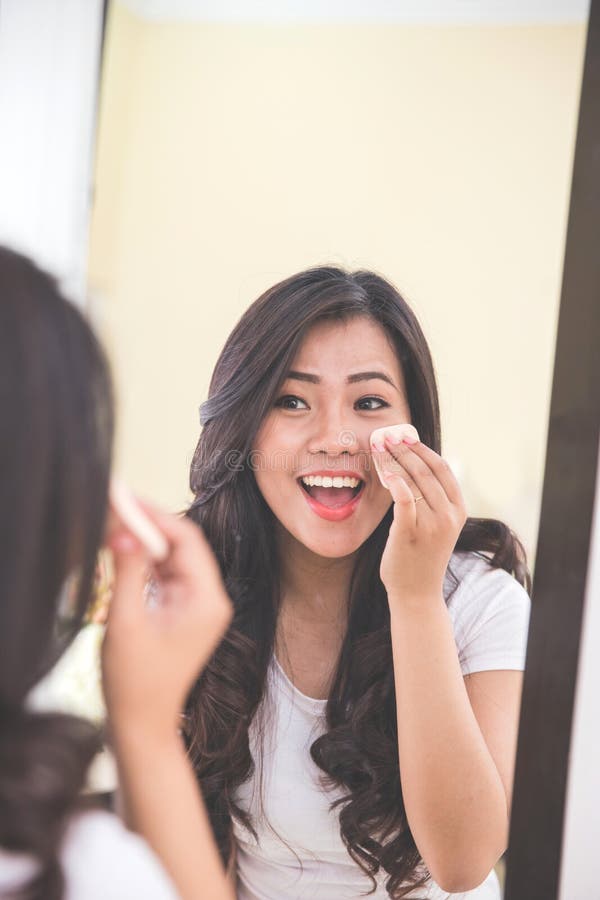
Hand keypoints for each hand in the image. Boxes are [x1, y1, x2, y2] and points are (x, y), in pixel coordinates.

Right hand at [101, 503, 232, 740]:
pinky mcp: (182, 610)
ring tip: (114, 524)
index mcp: (207, 600)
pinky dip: (144, 560)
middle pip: (182, 544)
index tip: (125, 500)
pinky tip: (122, 550)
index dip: (156, 516)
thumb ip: (128, 572)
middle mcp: (209, 598)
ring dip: (145, 541)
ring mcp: (197, 605)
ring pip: (172, 556)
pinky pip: (165, 573)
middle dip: (149, 525)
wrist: (143, 724)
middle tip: (115, 506)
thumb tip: (125, 529)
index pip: (187, 540)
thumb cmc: (135, 682)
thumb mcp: (126, 622)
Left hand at [371, 427, 466, 602]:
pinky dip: (395, 482)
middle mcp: (449, 515)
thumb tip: (411, 466)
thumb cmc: (421, 557)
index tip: (404, 436)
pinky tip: (384, 472)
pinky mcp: (410, 532)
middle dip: (403, 448)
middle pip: (426, 469)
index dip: (422, 449)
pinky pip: (404, 500)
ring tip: (378, 448)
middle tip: (386, 436)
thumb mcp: (437, 526)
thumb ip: (431, 500)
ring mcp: (431, 524)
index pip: (442, 468)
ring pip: (413, 480)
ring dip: (393, 459)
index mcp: (458, 510)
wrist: (417, 593)